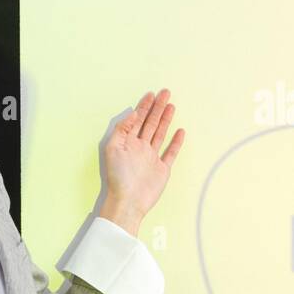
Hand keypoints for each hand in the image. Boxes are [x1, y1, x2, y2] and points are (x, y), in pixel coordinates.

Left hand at [99, 88, 185, 232]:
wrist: (128, 201)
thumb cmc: (118, 176)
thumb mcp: (113, 148)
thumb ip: (122, 129)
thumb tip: (132, 114)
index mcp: (128, 143)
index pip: (137, 120)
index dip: (144, 106)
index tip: (151, 94)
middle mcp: (140, 148)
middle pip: (150, 123)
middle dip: (157, 107)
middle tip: (165, 92)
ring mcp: (151, 158)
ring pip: (160, 134)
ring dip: (165, 119)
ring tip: (171, 105)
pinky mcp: (162, 169)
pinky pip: (170, 152)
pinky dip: (176, 142)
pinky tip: (180, 131)